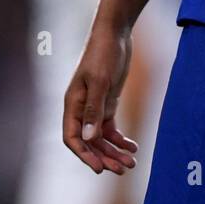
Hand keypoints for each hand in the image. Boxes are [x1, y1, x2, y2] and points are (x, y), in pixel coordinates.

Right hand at [63, 22, 138, 174]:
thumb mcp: (100, 81)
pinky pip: (110, 127)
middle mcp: (81, 108)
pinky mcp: (107, 102)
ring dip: (114, 151)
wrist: (115, 34)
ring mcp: (94, 106)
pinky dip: (120, 139)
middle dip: (104, 157)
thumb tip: (88, 138)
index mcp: (72, 104)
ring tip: (131, 162)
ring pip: (100, 137)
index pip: (71, 138)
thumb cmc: (104, 54)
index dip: (84, 155)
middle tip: (123, 169)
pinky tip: (132, 146)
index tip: (99, 169)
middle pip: (88, 141)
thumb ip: (94, 110)